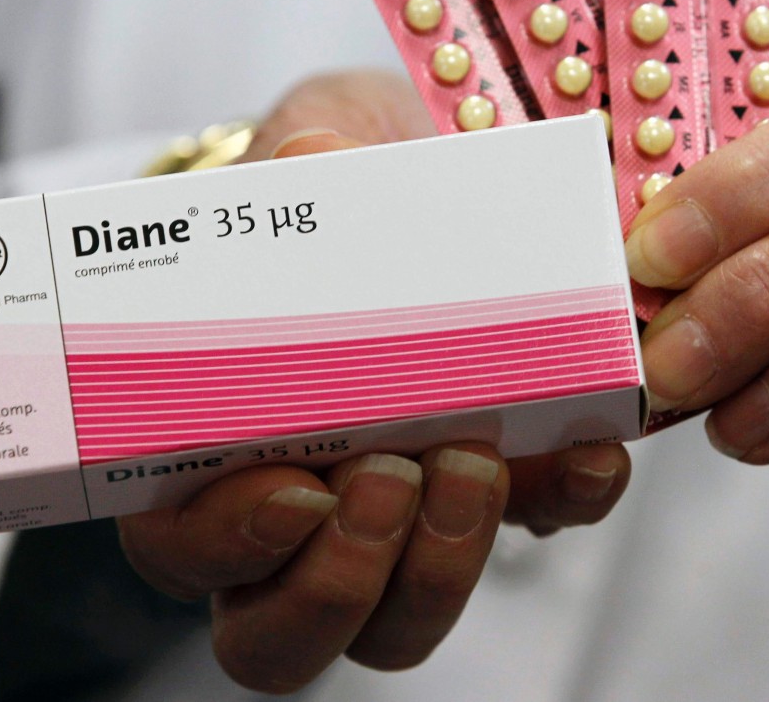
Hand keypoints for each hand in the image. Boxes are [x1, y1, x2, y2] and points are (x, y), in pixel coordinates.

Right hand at [119, 70, 629, 692]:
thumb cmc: (334, 171)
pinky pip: (533, 534)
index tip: (292, 486)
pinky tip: (587, 450)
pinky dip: (563, 502)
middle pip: (282, 631)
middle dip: (340, 579)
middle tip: (389, 474)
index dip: (225, 542)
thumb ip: (303, 146)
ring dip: (442, 564)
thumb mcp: (312, 136)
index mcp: (207, 437)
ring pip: (397, 623)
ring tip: (477, 460)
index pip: (181, 543)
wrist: (420, 168)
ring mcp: (401, 508)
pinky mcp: (505, 483)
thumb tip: (310, 159)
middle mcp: (295, 505)